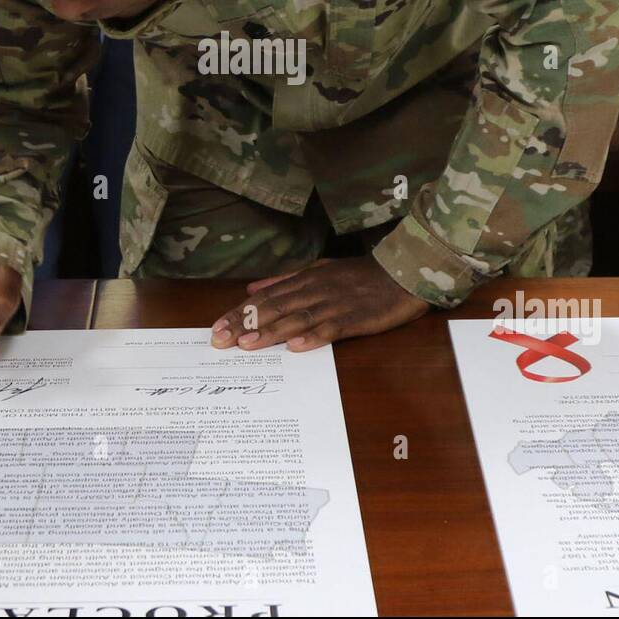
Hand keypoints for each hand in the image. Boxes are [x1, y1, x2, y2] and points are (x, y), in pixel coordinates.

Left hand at [210, 256, 429, 352]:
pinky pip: (331, 328)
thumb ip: (285, 281)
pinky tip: (296, 347)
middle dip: (244, 324)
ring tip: (247, 345)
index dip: (239, 313)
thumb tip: (252, 288)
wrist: (401, 272)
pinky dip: (313, 337)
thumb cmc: (359, 275)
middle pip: (274, 308)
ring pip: (297, 318)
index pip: (264, 298)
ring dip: (271, 332)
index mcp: (305, 280)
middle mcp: (315, 290)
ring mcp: (334, 304)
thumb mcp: (319, 270)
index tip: (216, 327)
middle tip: (219, 341)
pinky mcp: (355, 318)